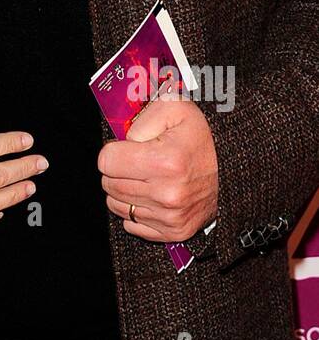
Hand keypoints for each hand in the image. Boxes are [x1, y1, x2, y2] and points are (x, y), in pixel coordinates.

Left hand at [98, 85, 218, 242]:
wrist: (234, 168)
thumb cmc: (200, 137)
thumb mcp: (174, 108)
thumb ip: (141, 118)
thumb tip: (122, 142)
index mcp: (165, 162)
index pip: (106, 161)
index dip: (113, 150)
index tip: (126, 148)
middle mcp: (167, 194)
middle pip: (109, 184)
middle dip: (117, 170)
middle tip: (136, 161)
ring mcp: (170, 217)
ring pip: (116, 205)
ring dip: (124, 190)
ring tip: (144, 178)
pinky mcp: (174, 232)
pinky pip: (131, 225)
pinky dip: (136, 210)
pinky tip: (150, 196)